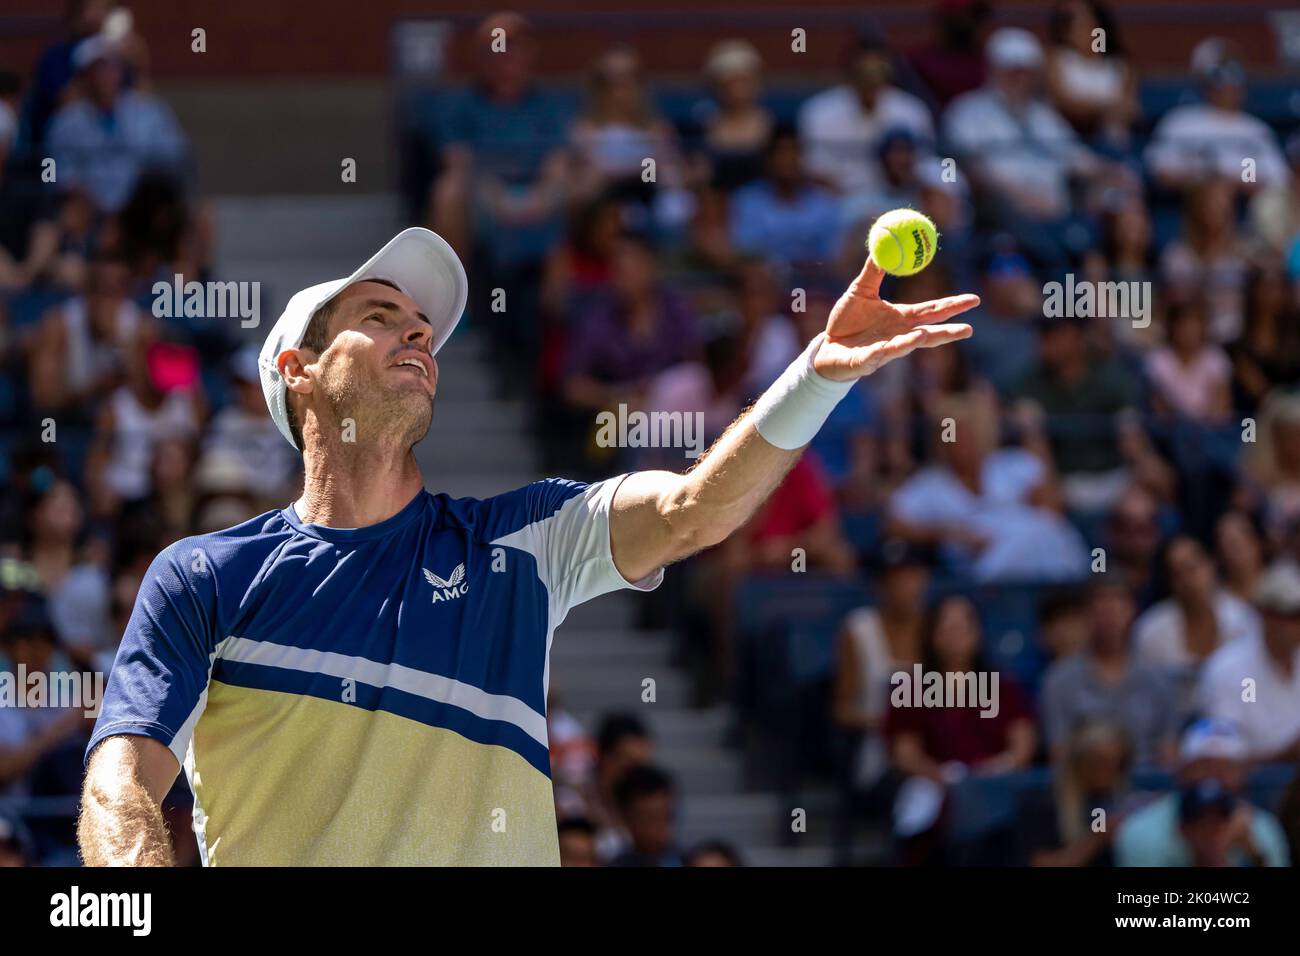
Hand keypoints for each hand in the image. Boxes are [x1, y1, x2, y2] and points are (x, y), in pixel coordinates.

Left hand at [812, 256, 978, 381]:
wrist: (827, 347)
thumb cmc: (847, 321)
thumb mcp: (860, 291)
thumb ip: (874, 270)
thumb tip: (883, 243)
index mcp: (900, 318)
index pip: (931, 312)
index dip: (952, 306)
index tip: (974, 299)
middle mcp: (897, 336)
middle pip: (927, 334)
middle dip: (947, 332)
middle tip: (969, 329)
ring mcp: (883, 351)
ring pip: (902, 347)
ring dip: (913, 341)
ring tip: (925, 334)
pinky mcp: (864, 362)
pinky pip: (873, 357)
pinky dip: (882, 352)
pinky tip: (886, 348)